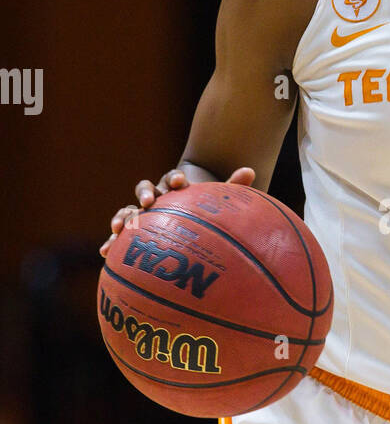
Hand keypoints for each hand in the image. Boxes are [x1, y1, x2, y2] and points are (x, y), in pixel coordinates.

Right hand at [99, 165, 255, 256]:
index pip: (173, 178)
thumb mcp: (220, 203)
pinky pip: (120, 237)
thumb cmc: (207, 213)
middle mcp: (158, 198)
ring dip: (123, 215)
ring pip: (129, 210)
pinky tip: (105, 253)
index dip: (173, 179)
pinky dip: (111, 242)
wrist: (193, 226)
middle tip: (149, 201)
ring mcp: (144, 216)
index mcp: (176, 188)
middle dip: (145, 193)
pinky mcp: (135, 235)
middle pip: (146, 189)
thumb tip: (250, 170)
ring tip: (119, 227)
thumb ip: (232, 187)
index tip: (179, 183)